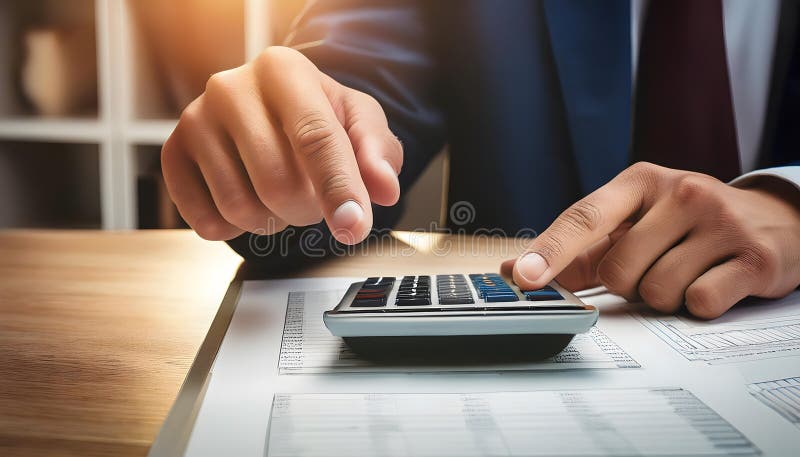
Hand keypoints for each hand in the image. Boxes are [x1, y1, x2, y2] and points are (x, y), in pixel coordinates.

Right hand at [161, 46, 401, 243]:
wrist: (269, 107)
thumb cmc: (317, 113)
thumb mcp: (359, 121)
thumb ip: (378, 153)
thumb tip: (383, 189)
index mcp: (283, 70)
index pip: (315, 138)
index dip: (338, 189)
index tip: (354, 228)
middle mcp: (230, 88)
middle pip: (278, 183)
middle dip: (307, 207)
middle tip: (311, 194)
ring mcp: (195, 120)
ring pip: (240, 208)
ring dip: (272, 220)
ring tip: (278, 192)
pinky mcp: (173, 153)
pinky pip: (206, 221)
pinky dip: (234, 227)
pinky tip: (247, 198)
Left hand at [502, 163, 799, 317]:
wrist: (774, 220)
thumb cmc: (688, 224)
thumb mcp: (635, 221)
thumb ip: (578, 249)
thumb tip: (517, 271)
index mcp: (641, 181)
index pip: (584, 216)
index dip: (550, 251)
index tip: (524, 278)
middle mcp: (681, 192)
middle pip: (618, 271)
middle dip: (628, 284)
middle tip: (656, 265)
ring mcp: (720, 221)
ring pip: (656, 293)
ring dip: (664, 297)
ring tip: (687, 270)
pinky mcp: (753, 256)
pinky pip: (699, 303)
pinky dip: (699, 304)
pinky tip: (714, 280)